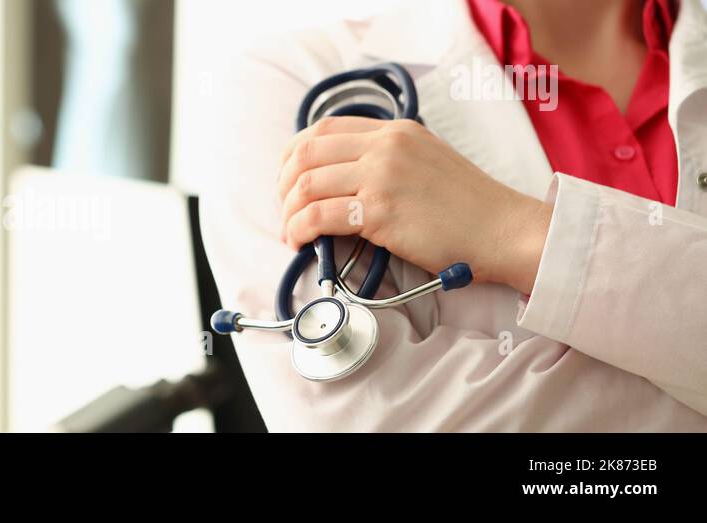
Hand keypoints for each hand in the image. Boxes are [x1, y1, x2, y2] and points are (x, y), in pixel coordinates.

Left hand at [276, 116, 551, 293]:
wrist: (504, 230)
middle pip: (306, 154)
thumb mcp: (426, 160)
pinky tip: (301, 241)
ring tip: (291, 232)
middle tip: (285, 209)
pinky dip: (300, 229)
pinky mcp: (381, 211)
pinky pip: (319, 216)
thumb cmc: (468, 207)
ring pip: (306, 185)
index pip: (322, 128)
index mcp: (395, 130)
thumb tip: (337, 177)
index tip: (288, 178)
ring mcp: (383, 176)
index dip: (293, 154)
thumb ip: (386, 158)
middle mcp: (386, 146)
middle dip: (283, 184)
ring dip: (288, 212)